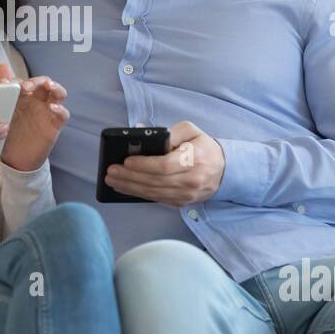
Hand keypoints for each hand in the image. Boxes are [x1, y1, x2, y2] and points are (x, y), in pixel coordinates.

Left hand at [0, 62, 69, 171]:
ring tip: (48, 86)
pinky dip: (60, 109)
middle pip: (45, 83)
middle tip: (26, 86)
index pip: (27, 81)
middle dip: (37, 81)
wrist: (16, 159)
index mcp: (26, 96)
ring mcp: (48, 112)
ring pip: (59, 94)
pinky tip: (52, 108)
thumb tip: (3, 66)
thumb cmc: (11, 133)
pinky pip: (63, 114)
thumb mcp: (3, 111)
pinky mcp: (55, 125)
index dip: (18, 79)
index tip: (5, 83)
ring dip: (55, 87)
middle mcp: (38, 101)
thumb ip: (3, 89)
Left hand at [104, 121, 225, 206]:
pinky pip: (156, 199)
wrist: (224, 170)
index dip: (144, 165)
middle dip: (129, 177)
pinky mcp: (181, 202)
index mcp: (194, 159)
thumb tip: (147, 138)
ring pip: (153, 193)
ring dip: (129, 187)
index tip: (126, 160)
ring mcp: (186, 194)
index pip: (165, 166)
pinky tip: (124, 187)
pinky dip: (138, 194)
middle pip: (155, 181)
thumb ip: (171, 132)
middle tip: (110, 172)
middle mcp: (191, 180)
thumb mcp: (191, 130)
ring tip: (112, 180)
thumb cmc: (203, 147)